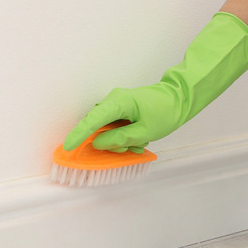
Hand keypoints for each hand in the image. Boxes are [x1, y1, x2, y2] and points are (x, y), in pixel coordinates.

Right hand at [63, 85, 180, 153]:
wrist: (179, 98)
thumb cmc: (165, 111)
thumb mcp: (144, 131)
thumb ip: (120, 139)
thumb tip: (98, 143)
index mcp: (119, 102)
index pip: (93, 120)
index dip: (79, 134)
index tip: (69, 146)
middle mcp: (114, 100)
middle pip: (98, 126)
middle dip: (110, 142)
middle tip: (129, 149)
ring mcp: (117, 104)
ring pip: (107, 128)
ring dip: (119, 140)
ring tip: (139, 143)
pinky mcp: (121, 108)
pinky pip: (114, 125)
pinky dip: (123, 135)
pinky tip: (138, 139)